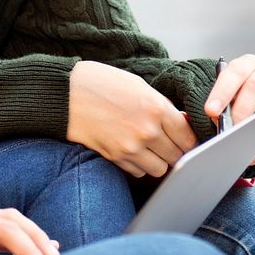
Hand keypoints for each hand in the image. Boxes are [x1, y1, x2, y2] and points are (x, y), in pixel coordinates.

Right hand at [66, 61, 196, 177]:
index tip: (186, 139)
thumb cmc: (101, 82)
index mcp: (156, 107)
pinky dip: (139, 165)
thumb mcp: (137, 85)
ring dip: (158, 160)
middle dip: (175, 150)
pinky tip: (131, 149)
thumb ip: (162, 105)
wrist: (65, 93)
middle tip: (167, 142)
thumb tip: (182, 122)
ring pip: (160, 169)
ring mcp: (131, 147)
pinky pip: (139, 172)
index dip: (190, 139)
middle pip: (177, 156)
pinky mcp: (115, 157)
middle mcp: (147, 130)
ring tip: (148, 147)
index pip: (188, 136)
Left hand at [204, 54, 254, 162]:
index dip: (223, 91)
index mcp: (249, 63)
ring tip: (245, 146)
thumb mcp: (228, 96)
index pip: (236, 71)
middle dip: (243, 108)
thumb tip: (220, 123)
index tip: (211, 111)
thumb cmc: (238, 97)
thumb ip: (223, 105)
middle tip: (231, 129)